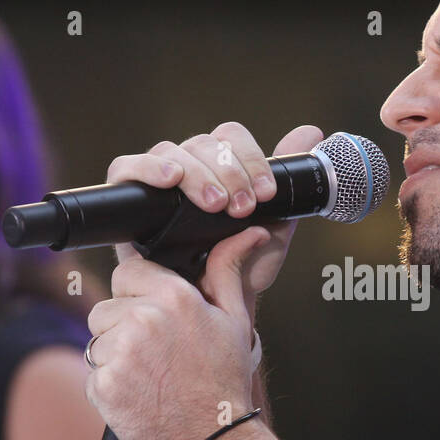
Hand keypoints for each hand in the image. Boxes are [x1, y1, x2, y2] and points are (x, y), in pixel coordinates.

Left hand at [84, 226, 269, 439]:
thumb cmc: (225, 381)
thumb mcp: (234, 320)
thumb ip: (227, 270)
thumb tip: (247, 233)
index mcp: (174, 296)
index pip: (128, 271)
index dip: (139, 293)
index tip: (154, 315)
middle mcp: (143, 318)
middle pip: (106, 307)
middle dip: (124, 327)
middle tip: (157, 354)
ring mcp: (119, 352)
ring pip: (96, 341)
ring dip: (115, 357)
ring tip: (151, 376)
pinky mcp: (103, 384)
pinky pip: (94, 374)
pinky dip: (111, 386)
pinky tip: (141, 394)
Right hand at [105, 121, 323, 319]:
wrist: (212, 307)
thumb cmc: (240, 266)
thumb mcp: (275, 225)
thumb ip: (290, 183)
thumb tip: (312, 132)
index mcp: (222, 168)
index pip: (231, 138)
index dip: (251, 158)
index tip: (266, 193)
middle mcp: (190, 168)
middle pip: (203, 143)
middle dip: (228, 172)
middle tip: (241, 207)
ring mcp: (159, 181)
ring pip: (171, 151)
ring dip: (197, 174)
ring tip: (213, 204)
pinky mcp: (130, 199)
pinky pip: (127, 169)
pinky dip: (147, 168)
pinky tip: (169, 179)